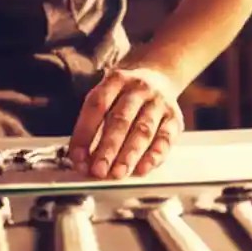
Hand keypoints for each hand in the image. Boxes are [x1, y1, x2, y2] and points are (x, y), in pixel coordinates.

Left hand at [68, 65, 183, 178]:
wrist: (158, 77)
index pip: (97, 105)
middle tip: (98, 170)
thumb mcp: (106, 97)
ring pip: (143, 130)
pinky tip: (143, 169)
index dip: (85, 132)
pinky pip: (165, 139)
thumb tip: (82, 160)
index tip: (77, 157)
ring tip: (118, 174)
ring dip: (129, 154)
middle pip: (121, 119)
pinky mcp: (175, 118)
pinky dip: (154, 156)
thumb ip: (93, 126)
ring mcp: (159, 102)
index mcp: (116, 79)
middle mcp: (139, 88)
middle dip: (108, 148)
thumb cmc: (123, 96)